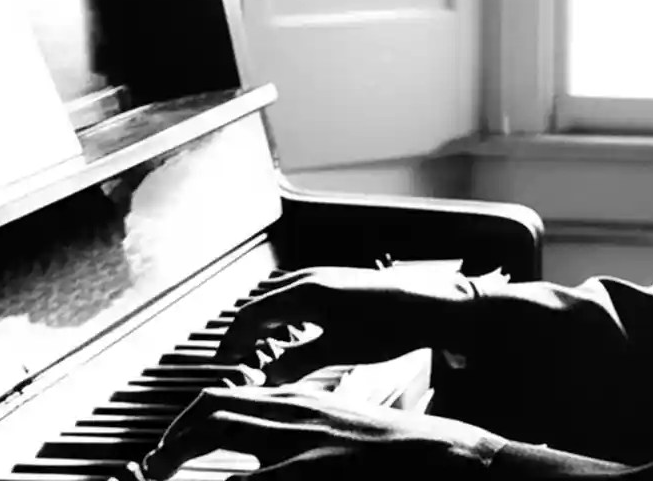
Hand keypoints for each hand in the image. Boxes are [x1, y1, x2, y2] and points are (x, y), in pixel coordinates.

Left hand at [139, 384, 504, 479]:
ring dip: (177, 452)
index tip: (169, 451)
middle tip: (152, 468)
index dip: (189, 422)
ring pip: (216, 428)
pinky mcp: (311, 468)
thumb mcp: (341, 434)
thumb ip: (302, 437)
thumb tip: (266, 461)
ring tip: (157, 477)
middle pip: (211, 405)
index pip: (228, 397)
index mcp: (300, 403)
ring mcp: (300, 440)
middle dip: (171, 436)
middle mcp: (293, 412)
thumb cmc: (396, 452)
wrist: (447, 456)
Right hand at [217, 266, 473, 383]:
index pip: (249, 315)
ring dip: (266, 321)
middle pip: (261, 304)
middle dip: (245, 332)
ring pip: (280, 297)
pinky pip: (299, 294)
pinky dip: (286, 313)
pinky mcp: (340, 281)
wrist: (429, 303)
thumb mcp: (338, 350)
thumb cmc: (388, 324)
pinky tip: (298, 331)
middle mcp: (310, 279)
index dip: (232, 341)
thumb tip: (267, 376)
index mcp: (303, 294)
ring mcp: (325, 277)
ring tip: (264, 348)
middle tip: (239, 358)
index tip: (224, 361)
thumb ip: (297, 362)